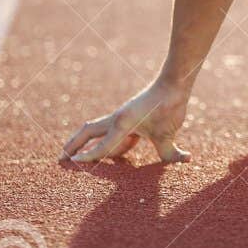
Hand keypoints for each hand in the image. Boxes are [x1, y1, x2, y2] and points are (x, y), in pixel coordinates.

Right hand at [62, 78, 191, 164]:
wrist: (173, 84)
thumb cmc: (168, 107)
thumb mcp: (168, 133)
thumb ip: (170, 153)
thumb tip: (185, 160)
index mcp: (122, 123)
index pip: (102, 146)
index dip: (88, 156)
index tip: (73, 162)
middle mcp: (117, 120)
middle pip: (88, 132)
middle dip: (74, 144)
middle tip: (62, 158)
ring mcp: (122, 118)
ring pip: (98, 132)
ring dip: (86, 142)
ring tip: (74, 155)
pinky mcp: (129, 118)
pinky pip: (113, 133)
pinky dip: (106, 143)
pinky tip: (109, 154)